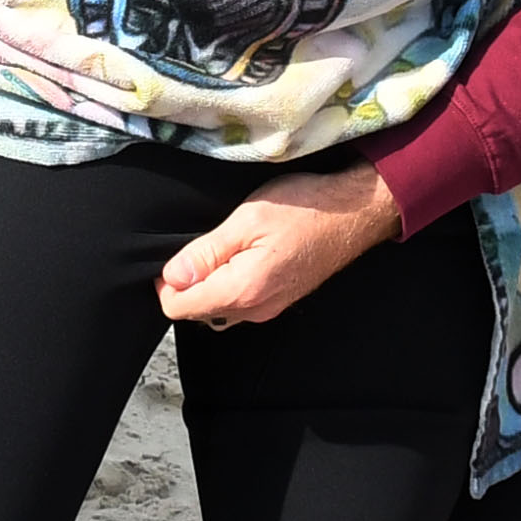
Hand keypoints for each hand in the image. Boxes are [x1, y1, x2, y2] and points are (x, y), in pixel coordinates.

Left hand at [157, 163, 398, 325]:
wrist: (352, 213)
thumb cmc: (305, 209)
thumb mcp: (247, 218)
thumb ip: (205, 252)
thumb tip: (172, 276)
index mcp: (242, 291)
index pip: (179, 308)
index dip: (168, 281)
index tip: (179, 254)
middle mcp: (255, 310)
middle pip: (196, 311)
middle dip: (189, 282)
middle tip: (206, 244)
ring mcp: (268, 309)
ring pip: (217, 308)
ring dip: (210, 283)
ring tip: (226, 247)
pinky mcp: (278, 302)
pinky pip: (239, 303)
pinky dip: (229, 284)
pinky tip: (243, 256)